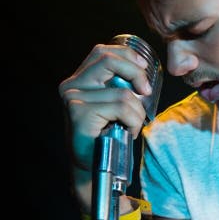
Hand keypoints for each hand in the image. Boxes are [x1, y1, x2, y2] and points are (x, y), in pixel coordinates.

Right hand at [58, 44, 151, 169]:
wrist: (93, 167)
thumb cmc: (108, 135)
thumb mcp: (113, 104)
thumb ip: (119, 85)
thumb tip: (143, 68)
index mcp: (79, 80)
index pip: (102, 52)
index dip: (127, 55)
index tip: (144, 67)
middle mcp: (71, 86)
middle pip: (109, 60)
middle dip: (136, 73)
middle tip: (146, 92)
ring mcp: (73, 99)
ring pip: (123, 93)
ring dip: (138, 112)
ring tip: (131, 125)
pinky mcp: (80, 114)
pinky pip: (122, 108)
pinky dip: (134, 121)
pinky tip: (128, 132)